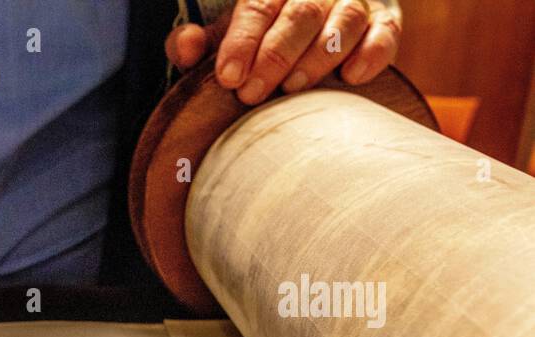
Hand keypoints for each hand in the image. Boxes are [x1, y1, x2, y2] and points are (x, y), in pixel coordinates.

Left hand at [165, 0, 401, 104]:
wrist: (308, 28)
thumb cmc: (255, 39)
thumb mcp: (222, 38)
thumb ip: (197, 43)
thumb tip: (185, 46)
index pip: (258, 5)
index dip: (242, 41)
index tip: (228, 77)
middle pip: (300, 13)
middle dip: (275, 56)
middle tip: (252, 93)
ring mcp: (352, 3)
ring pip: (343, 21)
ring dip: (318, 57)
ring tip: (292, 88)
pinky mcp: (384, 21)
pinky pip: (385, 33)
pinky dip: (372, 54)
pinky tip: (352, 77)